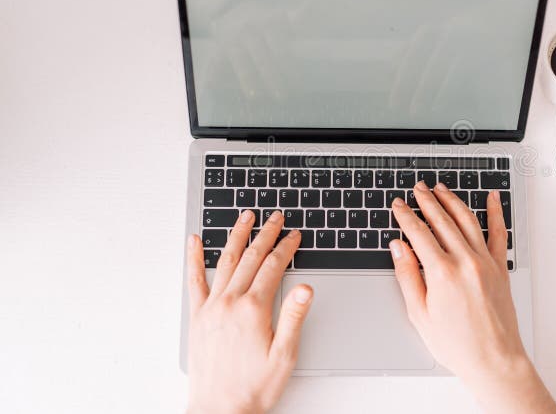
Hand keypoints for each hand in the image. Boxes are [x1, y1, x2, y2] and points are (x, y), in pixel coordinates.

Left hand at [185, 210, 312, 413]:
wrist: (220, 410)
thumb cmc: (253, 388)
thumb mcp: (284, 356)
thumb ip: (294, 318)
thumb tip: (305, 288)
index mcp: (254, 309)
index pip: (274, 267)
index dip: (286, 248)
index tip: (294, 235)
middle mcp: (230, 303)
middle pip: (251, 257)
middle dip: (266, 234)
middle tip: (275, 217)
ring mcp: (211, 308)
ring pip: (225, 261)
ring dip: (237, 236)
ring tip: (245, 216)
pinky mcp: (198, 317)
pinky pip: (194, 280)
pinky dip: (194, 259)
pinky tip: (195, 242)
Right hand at [390, 182, 555, 413]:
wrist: (493, 360)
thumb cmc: (457, 344)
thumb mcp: (420, 314)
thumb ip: (407, 276)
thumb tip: (398, 248)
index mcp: (442, 273)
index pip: (418, 233)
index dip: (406, 216)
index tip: (398, 205)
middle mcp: (465, 262)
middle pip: (442, 220)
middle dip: (427, 201)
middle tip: (417, 189)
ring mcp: (485, 262)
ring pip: (467, 220)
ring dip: (452, 201)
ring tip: (441, 189)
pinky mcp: (499, 268)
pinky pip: (498, 233)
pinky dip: (495, 212)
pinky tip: (491, 198)